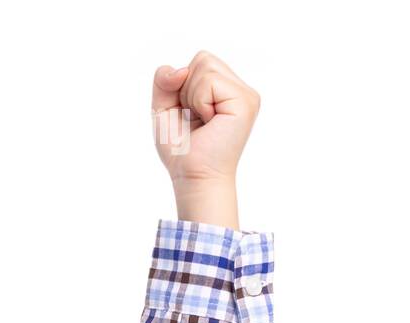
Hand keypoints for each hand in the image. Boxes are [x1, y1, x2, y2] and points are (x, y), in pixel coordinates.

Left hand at [152, 51, 260, 185]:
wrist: (193, 177)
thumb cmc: (181, 150)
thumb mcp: (163, 109)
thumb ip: (163, 81)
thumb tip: (181, 69)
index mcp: (225, 89)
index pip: (200, 61)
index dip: (182, 86)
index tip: (189, 114)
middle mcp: (239, 89)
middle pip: (203, 58)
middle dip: (187, 89)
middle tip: (196, 119)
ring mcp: (246, 94)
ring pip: (206, 65)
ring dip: (192, 97)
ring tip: (203, 121)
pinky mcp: (246, 101)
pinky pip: (210, 81)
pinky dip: (199, 102)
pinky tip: (210, 122)